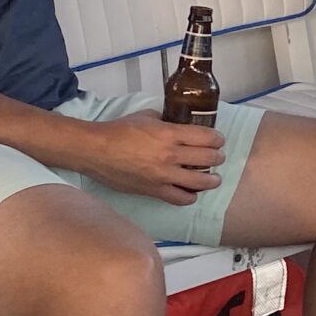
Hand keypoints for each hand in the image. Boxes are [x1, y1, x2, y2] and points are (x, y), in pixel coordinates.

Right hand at [78, 110, 225, 204]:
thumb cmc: (118, 131)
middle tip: (218, 157)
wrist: (96, 151)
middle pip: (208, 159)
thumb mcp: (146, 117)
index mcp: (169, 134)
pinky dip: (190, 196)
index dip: (217, 139)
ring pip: (200, 182)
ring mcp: (163, 176)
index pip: (206, 137)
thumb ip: (166, 120)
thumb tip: (178, 124)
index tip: (219, 140)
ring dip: (211, 180)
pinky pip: (180, 198)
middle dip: (217, 157)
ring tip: (214, 179)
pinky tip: (192, 192)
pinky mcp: (154, 191)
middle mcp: (170, 156)